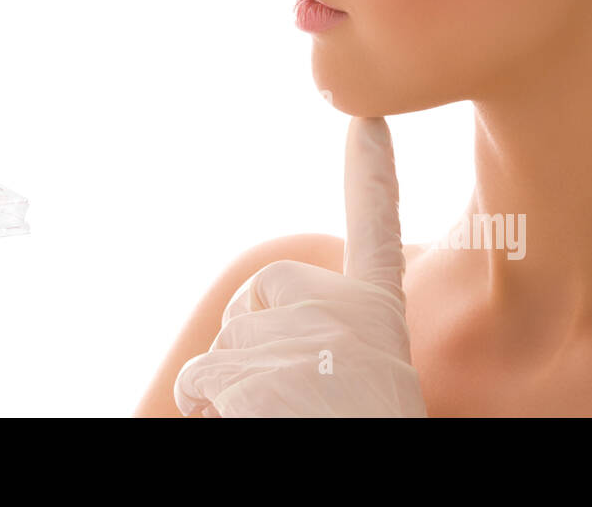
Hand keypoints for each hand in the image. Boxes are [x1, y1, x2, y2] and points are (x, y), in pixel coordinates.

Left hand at [173, 116, 425, 416]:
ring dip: (231, 393)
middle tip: (289, 399)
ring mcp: (314, 345)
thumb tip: (267, 307)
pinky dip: (212, 411)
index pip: (379, 229)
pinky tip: (253, 428)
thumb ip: (338, 334)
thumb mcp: (365, 381)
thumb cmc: (351, 423)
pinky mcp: (269, 377)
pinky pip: (206, 382)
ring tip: (284, 425)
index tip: (366, 120)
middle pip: (261, 294)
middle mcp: (356, 321)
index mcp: (384, 320)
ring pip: (225, 346)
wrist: (356, 476)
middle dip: (250, 340)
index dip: (371, 174)